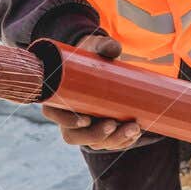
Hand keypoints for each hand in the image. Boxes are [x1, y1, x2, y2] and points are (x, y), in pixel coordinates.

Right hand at [41, 34, 144, 151]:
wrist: (99, 62)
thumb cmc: (90, 56)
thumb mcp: (94, 48)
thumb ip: (103, 46)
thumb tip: (113, 48)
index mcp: (58, 96)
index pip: (54, 114)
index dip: (67, 120)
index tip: (85, 120)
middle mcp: (67, 116)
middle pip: (75, 136)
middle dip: (96, 135)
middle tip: (113, 124)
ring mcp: (84, 127)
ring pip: (94, 143)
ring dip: (115, 140)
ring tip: (134, 128)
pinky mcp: (100, 130)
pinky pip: (109, 142)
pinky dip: (123, 141)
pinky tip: (136, 133)